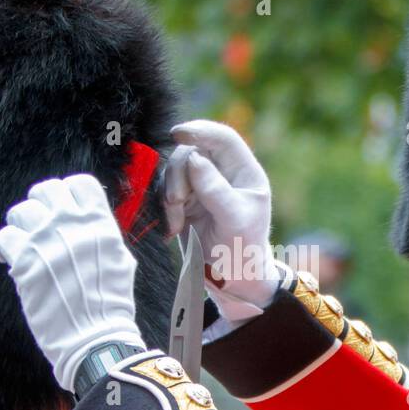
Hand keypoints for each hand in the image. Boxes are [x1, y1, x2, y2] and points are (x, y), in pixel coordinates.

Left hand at [0, 175, 143, 390]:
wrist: (96, 337)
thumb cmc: (111, 305)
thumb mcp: (119, 260)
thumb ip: (103, 235)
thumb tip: (90, 223)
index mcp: (100, 224)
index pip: (79, 183)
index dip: (68, 193)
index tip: (63, 208)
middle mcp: (72, 226)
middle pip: (46, 190)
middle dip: (41, 205)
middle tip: (40, 224)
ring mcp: (46, 242)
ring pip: (21, 211)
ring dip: (21, 226)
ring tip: (25, 243)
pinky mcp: (24, 263)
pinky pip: (3, 237)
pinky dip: (3, 246)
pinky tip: (9, 258)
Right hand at [164, 120, 279, 316]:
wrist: (231, 279)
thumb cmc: (242, 250)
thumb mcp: (234, 220)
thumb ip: (216, 189)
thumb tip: (195, 158)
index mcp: (244, 172)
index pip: (223, 138)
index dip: (200, 130)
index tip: (178, 135)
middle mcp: (223, 173)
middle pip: (191, 152)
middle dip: (178, 175)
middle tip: (177, 202)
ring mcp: (202, 186)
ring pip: (173, 171)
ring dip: (170, 195)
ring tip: (177, 224)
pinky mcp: (185, 201)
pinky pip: (165, 191)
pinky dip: (165, 209)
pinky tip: (173, 229)